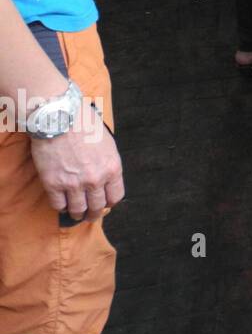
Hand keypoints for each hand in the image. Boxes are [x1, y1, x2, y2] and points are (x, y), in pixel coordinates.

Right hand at [29, 102, 124, 221]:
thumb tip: (107, 179)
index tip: (106, 203)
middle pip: (98, 207)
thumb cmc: (85, 125)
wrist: (60, 119)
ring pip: (78, 210)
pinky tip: (62, 204)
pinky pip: (59, 205)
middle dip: (95, 213)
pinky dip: (61, 207)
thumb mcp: (108, 144)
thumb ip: (108, 163)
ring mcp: (74, 184)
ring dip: (78, 214)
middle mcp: (95, 179)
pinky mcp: (53, 184)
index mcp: (112, 168)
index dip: (110, 202)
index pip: (116, 196)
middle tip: (91, 215)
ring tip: (76, 214)